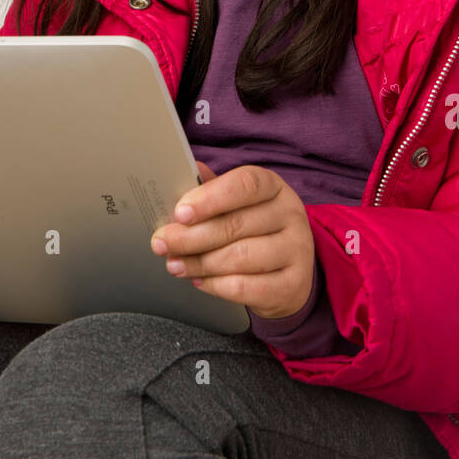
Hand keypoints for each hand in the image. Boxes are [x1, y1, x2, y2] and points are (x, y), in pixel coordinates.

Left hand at [150, 161, 315, 319]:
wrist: (288, 275)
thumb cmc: (254, 232)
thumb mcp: (237, 205)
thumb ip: (212, 190)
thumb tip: (189, 170)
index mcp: (273, 187)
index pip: (245, 184)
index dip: (210, 198)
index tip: (180, 213)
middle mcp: (290, 214)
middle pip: (236, 224)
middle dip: (190, 237)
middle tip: (162, 243)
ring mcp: (296, 250)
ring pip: (239, 257)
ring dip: (199, 263)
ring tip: (175, 264)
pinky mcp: (292, 284)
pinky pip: (246, 287)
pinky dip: (216, 285)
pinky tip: (199, 280)